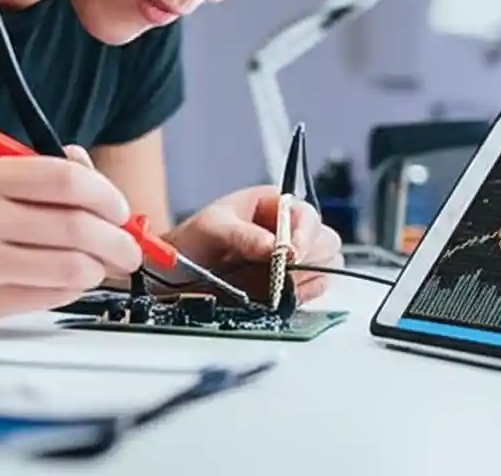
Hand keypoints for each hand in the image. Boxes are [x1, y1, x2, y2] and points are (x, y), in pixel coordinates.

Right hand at [0, 147, 141, 334]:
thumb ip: (38, 175)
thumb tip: (94, 176)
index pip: (64, 178)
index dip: (106, 194)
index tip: (119, 208)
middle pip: (76, 225)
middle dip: (117, 238)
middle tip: (129, 246)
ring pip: (70, 266)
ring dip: (98, 268)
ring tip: (100, 265)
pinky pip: (52, 296)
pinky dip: (73, 289)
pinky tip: (68, 281)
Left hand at [164, 185, 342, 304]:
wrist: (175, 274)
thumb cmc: (193, 241)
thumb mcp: (211, 229)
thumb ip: (243, 235)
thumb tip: (273, 246)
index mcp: (273, 205)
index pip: (307, 215)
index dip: (303, 235)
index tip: (290, 255)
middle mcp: (289, 230)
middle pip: (325, 241)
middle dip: (307, 259)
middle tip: (283, 273)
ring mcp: (291, 259)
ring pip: (324, 267)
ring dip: (305, 278)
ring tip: (275, 284)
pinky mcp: (290, 284)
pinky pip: (312, 289)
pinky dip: (301, 295)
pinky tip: (279, 295)